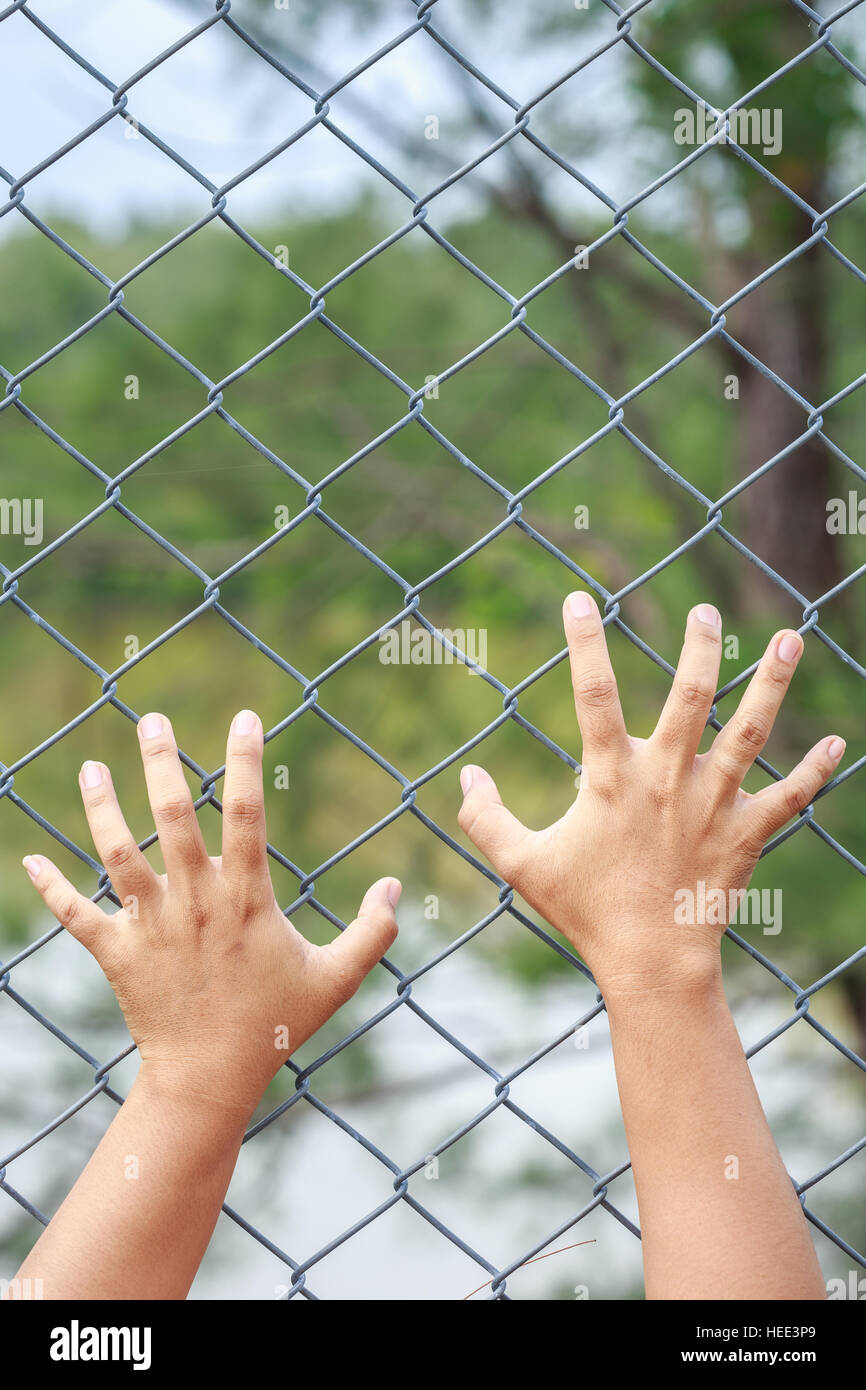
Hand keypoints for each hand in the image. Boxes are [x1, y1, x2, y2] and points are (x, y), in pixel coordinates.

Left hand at [22, 710, 399, 1120]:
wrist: (211, 1079)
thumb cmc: (276, 1026)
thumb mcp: (337, 979)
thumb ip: (373, 932)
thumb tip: (396, 886)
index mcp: (246, 898)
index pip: (246, 813)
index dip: (245, 760)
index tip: (245, 717)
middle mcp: (195, 902)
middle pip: (173, 818)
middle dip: (161, 762)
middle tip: (152, 719)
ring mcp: (152, 926)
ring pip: (118, 854)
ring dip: (101, 807)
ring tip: (90, 767)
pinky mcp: (117, 954)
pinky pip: (76, 914)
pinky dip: (50, 886)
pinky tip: (27, 858)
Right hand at [458, 595, 843, 999]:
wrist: (653, 963)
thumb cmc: (586, 912)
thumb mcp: (521, 866)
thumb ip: (486, 819)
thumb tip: (464, 778)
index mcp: (612, 778)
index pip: (591, 694)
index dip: (582, 642)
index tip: (578, 598)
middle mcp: (668, 779)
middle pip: (689, 695)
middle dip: (698, 646)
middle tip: (702, 611)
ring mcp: (714, 803)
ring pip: (749, 730)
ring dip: (771, 682)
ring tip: (789, 639)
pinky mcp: (747, 834)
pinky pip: (791, 796)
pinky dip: (817, 770)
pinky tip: (840, 742)